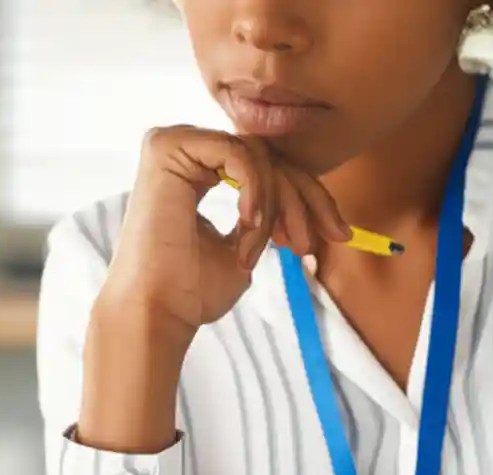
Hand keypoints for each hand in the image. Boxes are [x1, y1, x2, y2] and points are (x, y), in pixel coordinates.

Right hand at [97, 125, 351, 338]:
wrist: (156, 313)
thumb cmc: (191, 292)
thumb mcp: (244, 247)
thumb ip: (266, 218)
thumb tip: (303, 205)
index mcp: (197, 172)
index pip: (266, 168)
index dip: (306, 198)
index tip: (336, 234)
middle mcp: (185, 151)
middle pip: (268, 156)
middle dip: (307, 198)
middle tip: (329, 238)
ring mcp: (172, 144)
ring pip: (259, 155)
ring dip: (279, 204)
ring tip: (277, 246)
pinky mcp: (166, 147)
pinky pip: (238, 153)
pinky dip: (256, 190)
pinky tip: (250, 223)